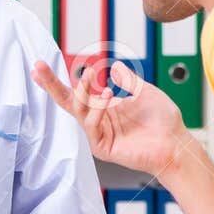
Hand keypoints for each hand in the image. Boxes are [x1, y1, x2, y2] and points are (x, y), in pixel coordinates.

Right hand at [31, 58, 189, 176]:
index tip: (41, 67)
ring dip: (82, 92)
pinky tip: (107, 97)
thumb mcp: (144, 91)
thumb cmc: (163, 121)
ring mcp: (99, 134)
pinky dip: (96, 110)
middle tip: (38, 68)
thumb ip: (127, 80)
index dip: (59, 81)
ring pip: (79, 111)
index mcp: (105, 107)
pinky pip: (91, 126)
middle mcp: (98, 119)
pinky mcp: (102, 147)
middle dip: (52, 85)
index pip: (76, 92)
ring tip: (90, 76)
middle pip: (68, 102)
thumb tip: (114, 66)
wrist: (175, 142)